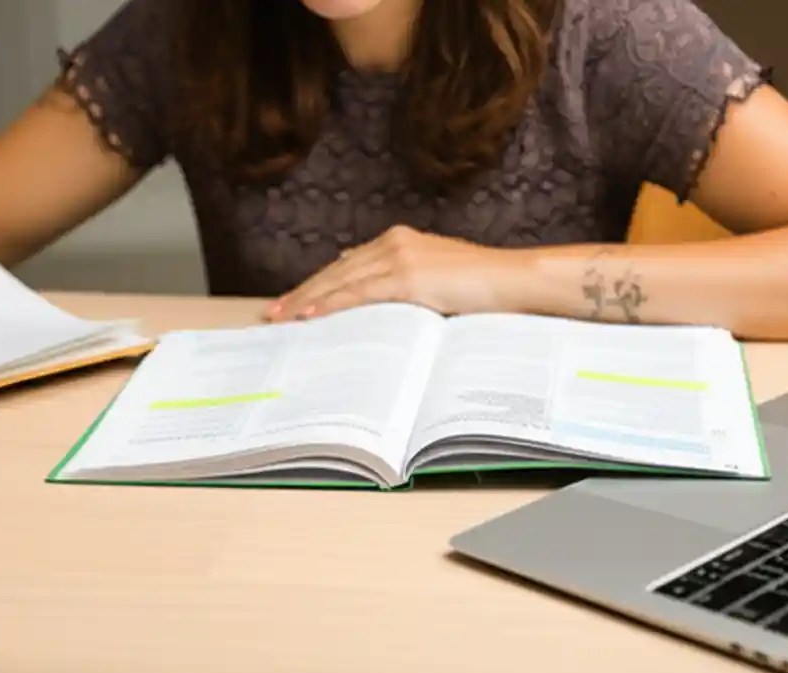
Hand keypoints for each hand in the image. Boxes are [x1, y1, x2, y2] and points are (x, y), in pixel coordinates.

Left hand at [265, 226, 516, 321]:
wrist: (512, 279)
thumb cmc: (482, 285)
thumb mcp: (434, 275)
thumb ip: (401, 277)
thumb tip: (365, 286)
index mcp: (398, 240)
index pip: (346, 265)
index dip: (317, 284)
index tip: (294, 301)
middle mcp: (393, 242)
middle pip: (335, 271)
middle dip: (303, 293)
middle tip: (274, 313)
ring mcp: (399, 258)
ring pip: (339, 281)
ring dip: (307, 301)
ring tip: (281, 318)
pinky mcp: (406, 277)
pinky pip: (358, 293)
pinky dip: (331, 305)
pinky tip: (310, 316)